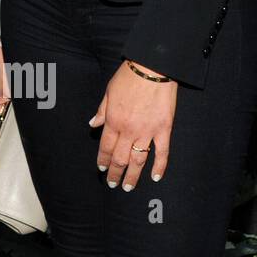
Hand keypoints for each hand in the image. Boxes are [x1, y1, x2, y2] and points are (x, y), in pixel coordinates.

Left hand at [90, 59, 176, 189]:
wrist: (152, 69)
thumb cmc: (128, 77)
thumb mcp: (108, 92)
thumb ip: (101, 111)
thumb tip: (93, 124)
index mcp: (113, 120)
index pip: (106, 147)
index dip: (103, 160)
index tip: (102, 169)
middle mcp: (129, 130)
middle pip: (120, 158)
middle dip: (116, 173)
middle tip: (113, 184)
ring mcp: (148, 131)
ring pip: (138, 160)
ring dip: (133, 175)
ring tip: (129, 187)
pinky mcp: (164, 129)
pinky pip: (162, 152)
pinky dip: (159, 166)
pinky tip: (155, 177)